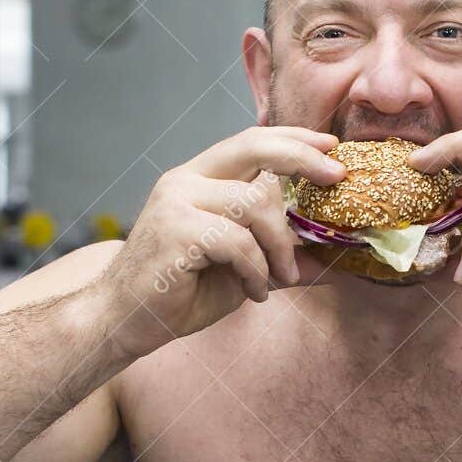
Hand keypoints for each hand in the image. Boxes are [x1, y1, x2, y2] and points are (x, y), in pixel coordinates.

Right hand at [99, 127, 344, 358]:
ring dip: (280, 245)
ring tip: (280, 277)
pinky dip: (256, 270)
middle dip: (303, 159)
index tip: (331, 145)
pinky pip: (238, 241)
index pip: (252, 141)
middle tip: (337, 179)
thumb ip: (279, 255)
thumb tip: (332, 258)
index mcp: (199, 179)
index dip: (295, 139)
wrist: (124, 321)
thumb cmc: (180, 294)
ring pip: (254, 202)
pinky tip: (253, 292)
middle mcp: (186, 180)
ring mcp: (177, 202)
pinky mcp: (175, 231)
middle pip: (255, 148)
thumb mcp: (242, 269)